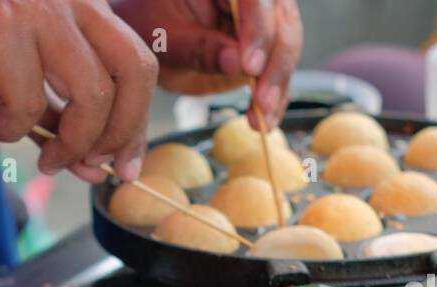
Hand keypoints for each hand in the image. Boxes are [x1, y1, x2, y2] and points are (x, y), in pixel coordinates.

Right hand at [0, 0, 157, 181]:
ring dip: (72, 144)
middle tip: (93, 168)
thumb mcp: (11, 80)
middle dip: (120, 133)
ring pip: (90, 95)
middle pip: (133, 73)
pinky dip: (11, 131)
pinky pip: (28, 102)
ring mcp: (40, 7)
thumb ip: (54, 114)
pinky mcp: (3, 24)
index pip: (136, 61)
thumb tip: (92, 165)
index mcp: (79, 3)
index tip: (124, 160)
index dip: (138, 119)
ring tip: (44, 159)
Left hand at [112, 0, 301, 126]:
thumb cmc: (149, 25)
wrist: (150, 34)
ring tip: (263, 116)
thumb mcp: (165, 38)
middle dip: (275, 62)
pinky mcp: (265, 45)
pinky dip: (276, 95)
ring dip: (279, 83)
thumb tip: (237, 63)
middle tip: (262, 100)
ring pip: (287, 43)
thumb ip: (199, 48)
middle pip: (280, 19)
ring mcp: (262, 17)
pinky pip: (279, 67)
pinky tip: (266, 119)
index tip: (249, 67)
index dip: (258, 30)